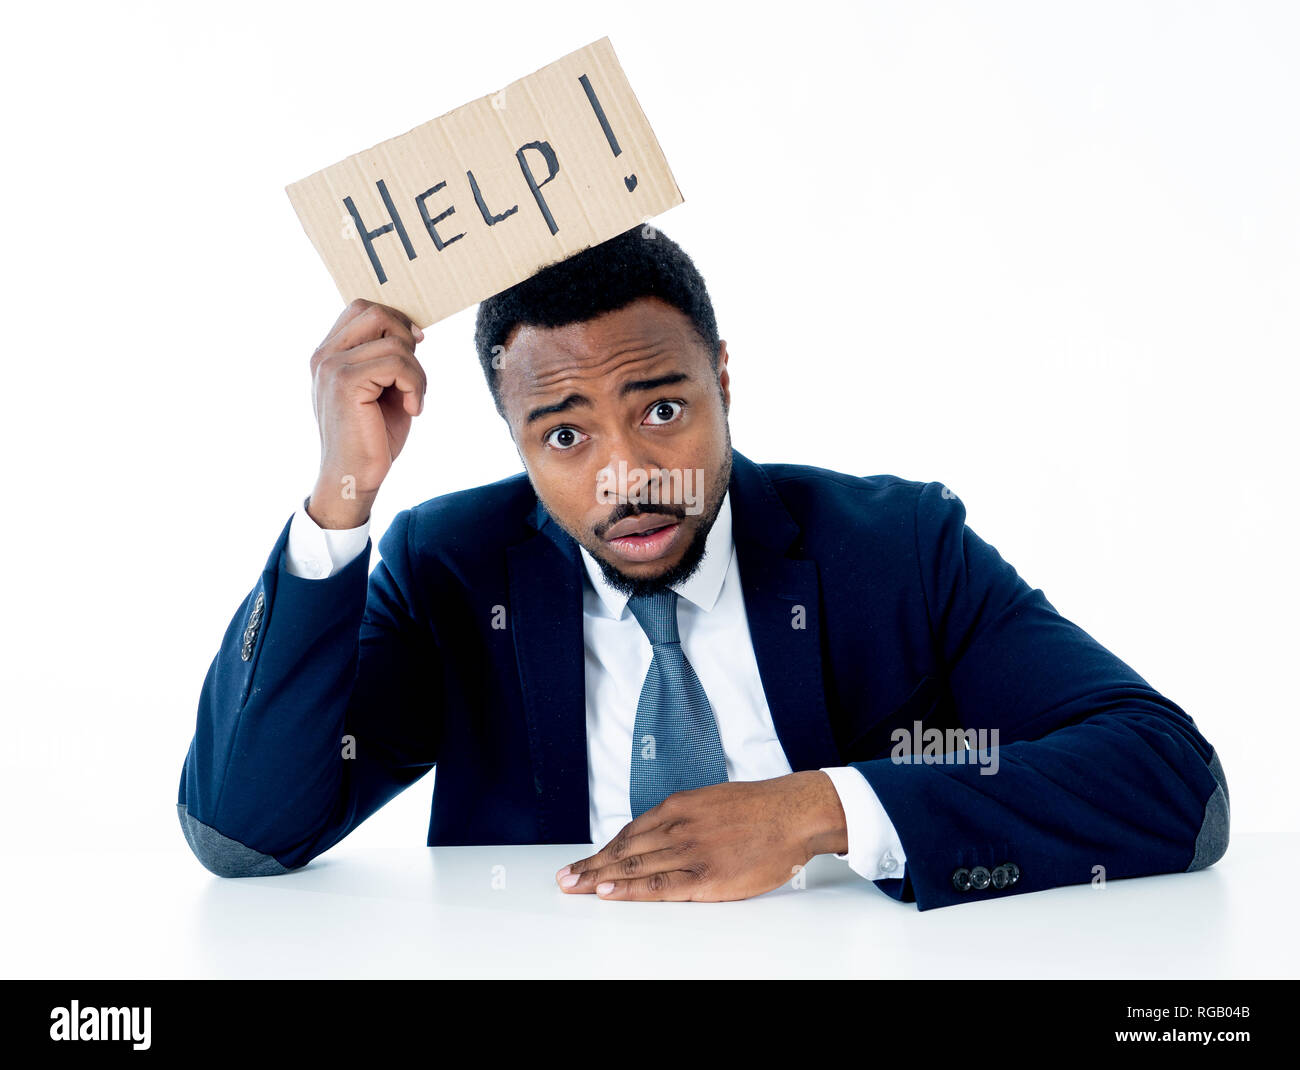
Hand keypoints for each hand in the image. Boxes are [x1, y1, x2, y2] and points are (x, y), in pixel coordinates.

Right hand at [307, 298, 427, 528]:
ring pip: (395, 342)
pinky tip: (412, 410)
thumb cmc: (372, 437)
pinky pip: (398, 364)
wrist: (354, 477)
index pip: (362, 309)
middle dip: (406, 338)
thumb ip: (386, 357)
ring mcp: (331, 367)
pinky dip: (416, 386)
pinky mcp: (345, 382)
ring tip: (413, 400)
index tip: (415, 347)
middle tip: (413, 374)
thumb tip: (412, 330)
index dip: (395, 321)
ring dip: (417, 372)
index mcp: (329, 354)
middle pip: (375, 312)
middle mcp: (324, 356)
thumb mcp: (381, 388)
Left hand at [555, 770, 847, 901]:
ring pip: (634, 866)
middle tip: (564, 878)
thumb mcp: (711, 800)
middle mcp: (677, 826)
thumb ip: (683, 816)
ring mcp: (690, 851)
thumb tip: (660, 833)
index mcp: (678, 807)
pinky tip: (609, 893)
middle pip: (623, 850)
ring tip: (575, 887)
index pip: (629, 832)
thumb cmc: (760, 809)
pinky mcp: (706, 876)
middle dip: (590, 865)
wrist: (794, 813)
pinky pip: (659, 885)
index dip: (602, 850)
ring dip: (600, 878)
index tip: (583, 862)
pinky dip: (630, 889)